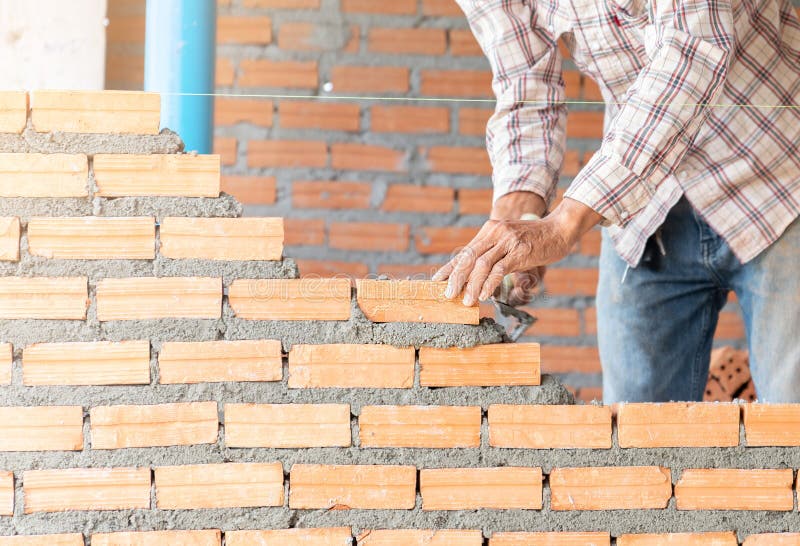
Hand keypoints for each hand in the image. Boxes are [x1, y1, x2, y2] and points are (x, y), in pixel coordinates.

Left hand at [433, 197, 602, 305]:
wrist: (559, 229)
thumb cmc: (534, 238)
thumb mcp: (509, 241)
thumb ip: (493, 252)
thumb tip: (476, 273)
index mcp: (489, 230)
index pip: (465, 251)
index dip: (450, 267)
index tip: (436, 281)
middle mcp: (495, 233)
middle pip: (469, 257)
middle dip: (455, 277)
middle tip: (447, 295)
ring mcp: (507, 241)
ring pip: (482, 264)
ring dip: (471, 284)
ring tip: (465, 301)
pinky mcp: (519, 251)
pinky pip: (500, 268)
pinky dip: (489, 282)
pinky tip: (483, 294)